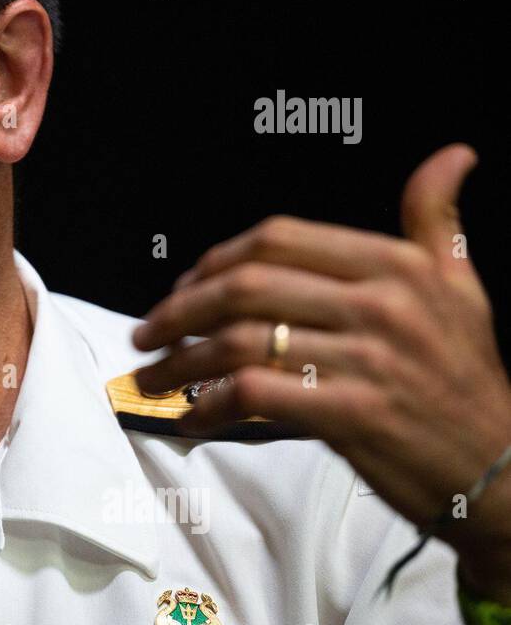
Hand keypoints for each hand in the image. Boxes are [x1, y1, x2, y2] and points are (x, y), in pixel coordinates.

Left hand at [131, 144, 510, 601]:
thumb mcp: (463, 287)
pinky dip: (210, 406)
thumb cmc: (468, 378)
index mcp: (398, 266)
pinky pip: (256, 396)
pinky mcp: (353, 415)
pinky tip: (192, 417)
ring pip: (241, 343)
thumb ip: (437, 220)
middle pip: (247, 287)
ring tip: (153, 376)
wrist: (501, 470)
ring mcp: (367, 360)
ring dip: (182, 362)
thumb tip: (452, 154)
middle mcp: (382, 305)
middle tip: (148, 333)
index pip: (279, 239)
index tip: (184, 286)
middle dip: (181, 310)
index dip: (216, 259)